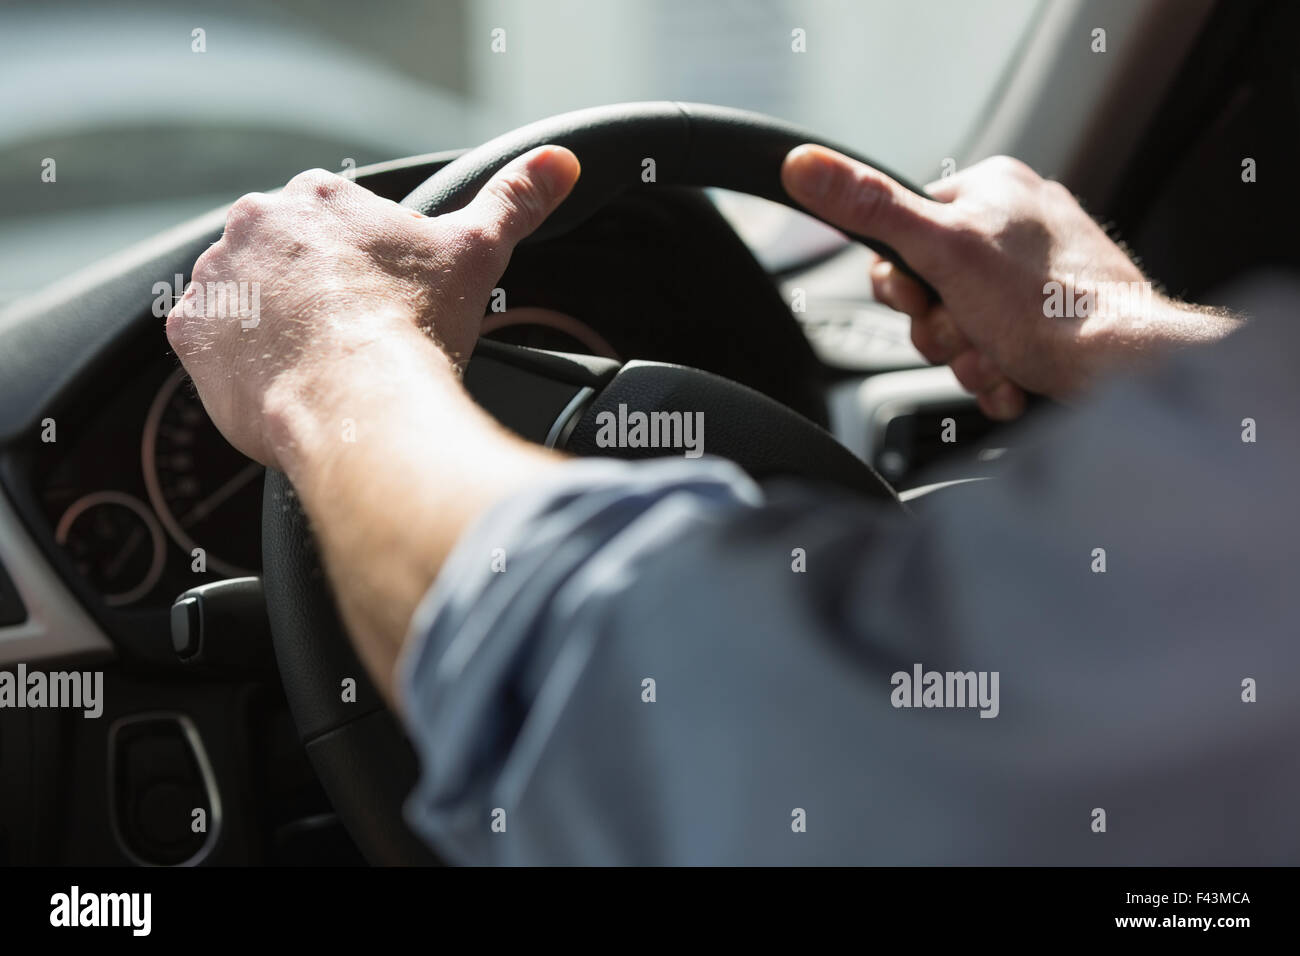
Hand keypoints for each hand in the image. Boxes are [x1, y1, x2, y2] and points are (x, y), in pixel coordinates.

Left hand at [166, 145, 581, 464]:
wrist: (362, 401)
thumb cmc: (415, 326)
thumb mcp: (477, 252)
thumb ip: (514, 201)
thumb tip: (558, 164)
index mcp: (318, 198)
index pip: (336, 226)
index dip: (366, 270)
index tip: (385, 303)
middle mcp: (254, 225)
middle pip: (285, 260)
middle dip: (314, 294)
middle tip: (355, 338)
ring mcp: (215, 278)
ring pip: (245, 298)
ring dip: (272, 323)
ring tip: (320, 363)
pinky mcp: (191, 333)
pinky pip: (210, 343)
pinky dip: (240, 361)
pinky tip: (284, 380)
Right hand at [782, 146, 1179, 419]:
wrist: (1125, 366)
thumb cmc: (1046, 306)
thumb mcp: (940, 251)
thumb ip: (870, 209)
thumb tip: (803, 164)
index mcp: (991, 188)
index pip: (902, 234)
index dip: (900, 287)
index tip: (923, 303)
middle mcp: (1018, 222)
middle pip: (931, 288)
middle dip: (940, 331)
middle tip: (967, 339)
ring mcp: (1042, 272)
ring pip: (964, 325)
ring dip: (969, 359)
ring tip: (999, 363)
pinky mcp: (1059, 317)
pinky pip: (1001, 348)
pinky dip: (999, 374)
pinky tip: (1013, 380)